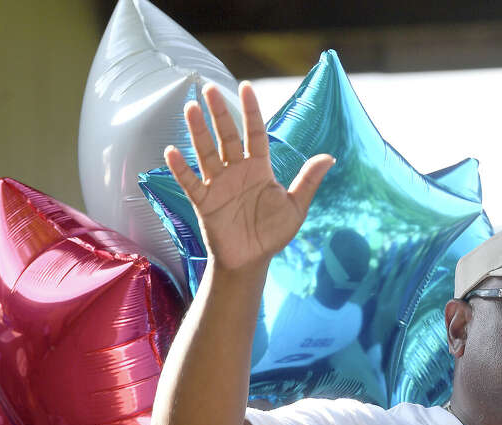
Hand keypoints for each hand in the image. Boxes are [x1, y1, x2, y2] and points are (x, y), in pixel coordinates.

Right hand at [164, 82, 334, 272]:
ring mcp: (218, 185)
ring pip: (206, 153)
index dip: (251, 112)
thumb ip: (307, 181)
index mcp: (259, 168)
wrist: (251, 261)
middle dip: (219, 113)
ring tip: (191, 108)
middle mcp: (236, 171)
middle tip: (209, 88)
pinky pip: (190, 182)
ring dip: (198, 132)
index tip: (246, 87)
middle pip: (226, 136)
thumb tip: (329, 157)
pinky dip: (181, 169)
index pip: (254, 134)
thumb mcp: (295, 207)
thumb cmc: (272, 233)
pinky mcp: (204, 202)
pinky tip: (172, 152)